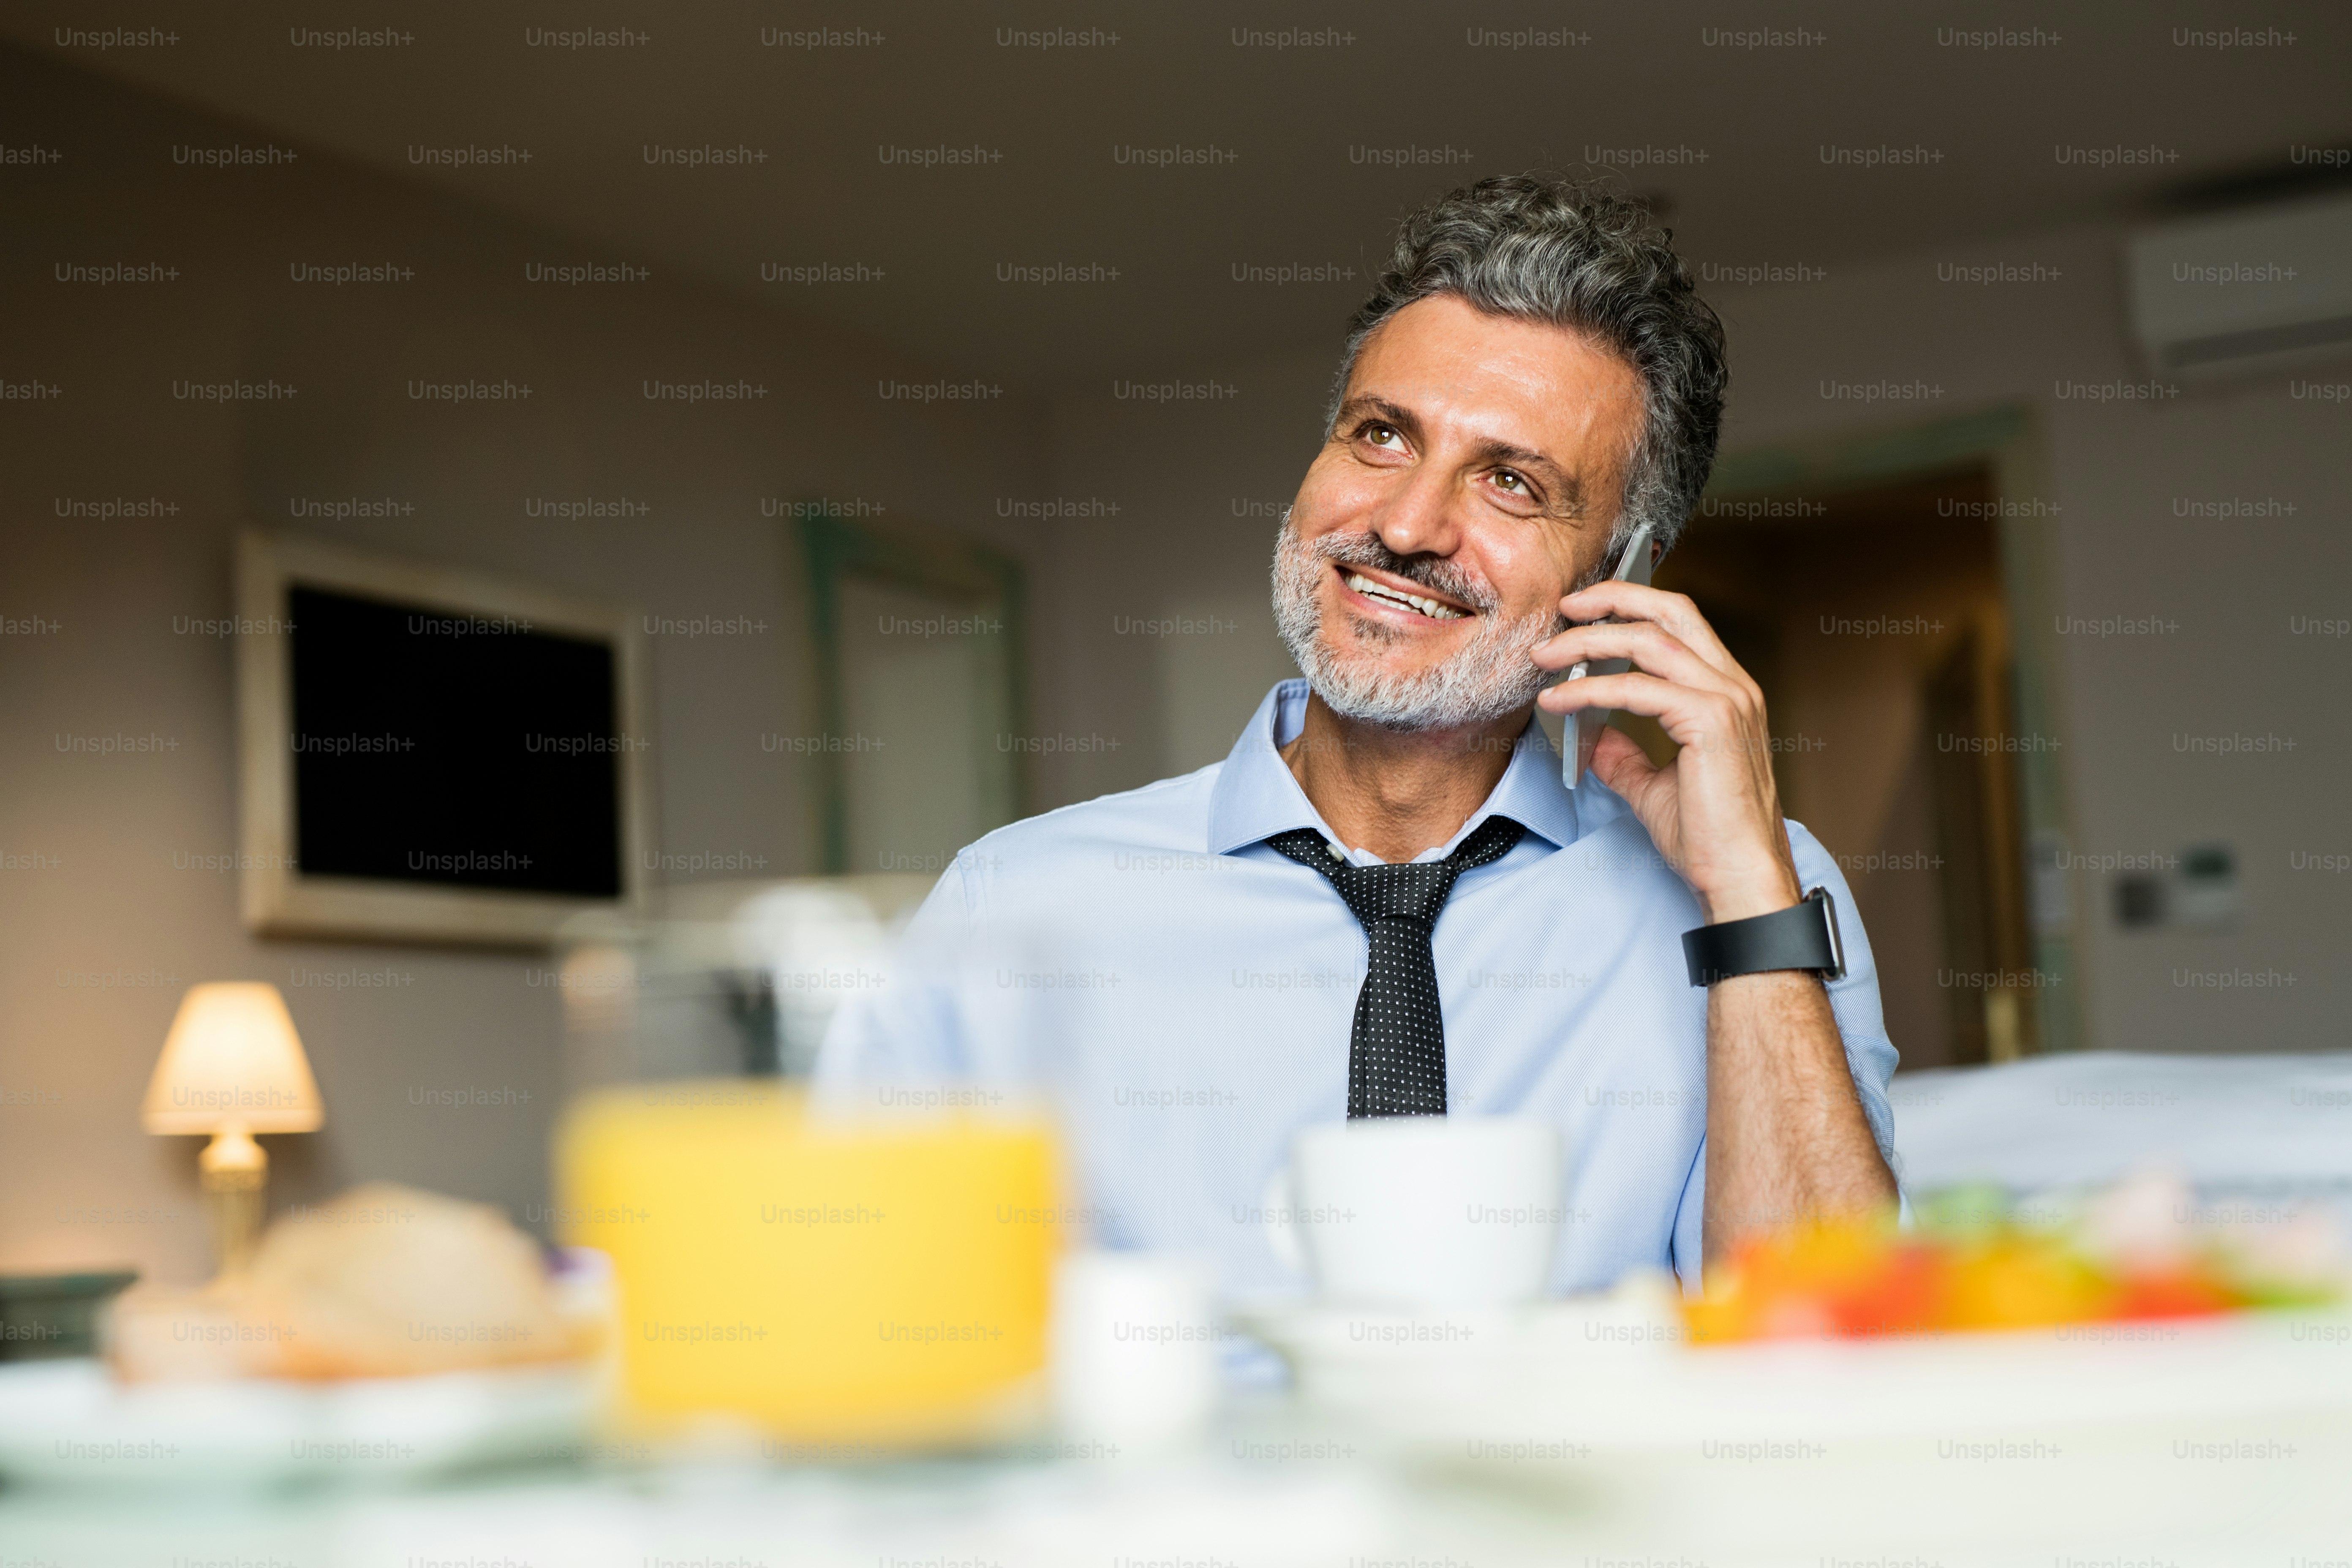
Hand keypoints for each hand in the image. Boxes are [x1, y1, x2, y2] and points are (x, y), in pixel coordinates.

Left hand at [1533, 581, 1801, 923]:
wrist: (1740, 877)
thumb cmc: (1709, 839)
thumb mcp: (1656, 787)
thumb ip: (1627, 756)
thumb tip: (1595, 737)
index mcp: (1728, 692)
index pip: (1679, 623)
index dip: (1630, 606)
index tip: (1583, 613)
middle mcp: (1733, 686)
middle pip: (1670, 611)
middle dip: (1613, 599)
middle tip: (1563, 608)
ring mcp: (1727, 701)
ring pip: (1649, 642)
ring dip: (1589, 641)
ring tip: (1546, 655)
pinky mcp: (1710, 723)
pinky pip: (1638, 690)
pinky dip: (1591, 690)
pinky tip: (1559, 699)